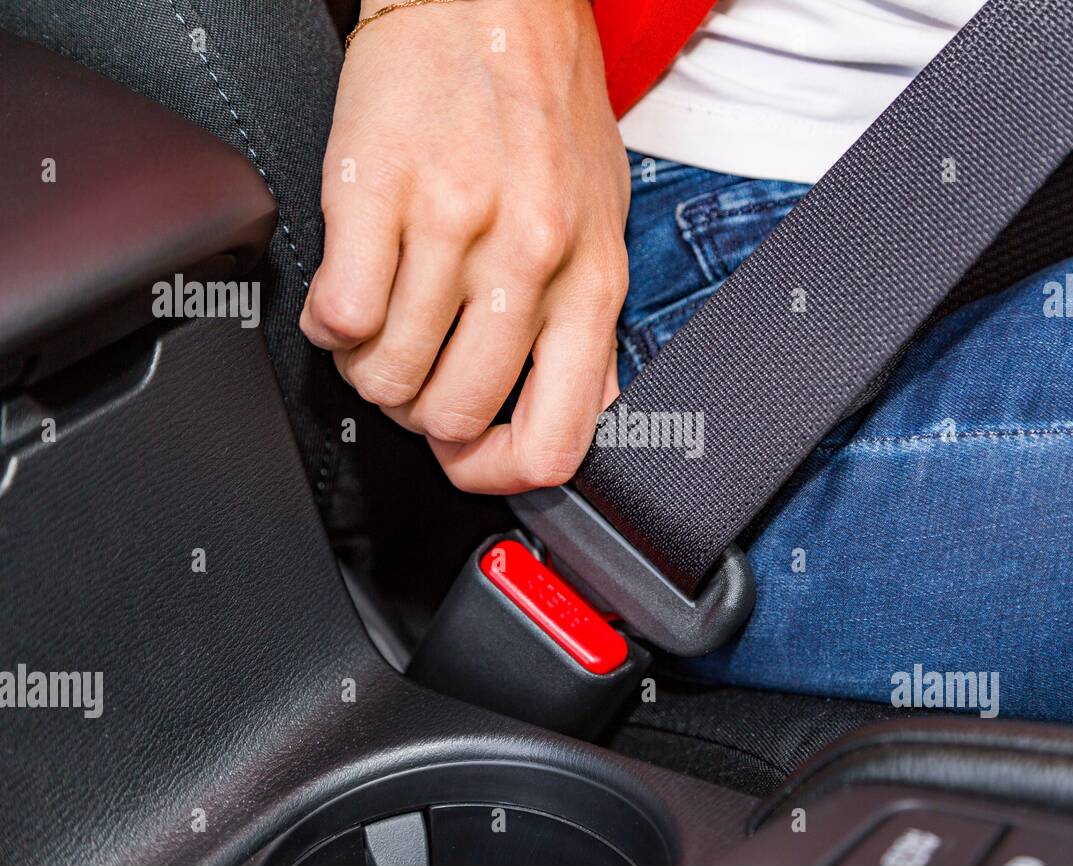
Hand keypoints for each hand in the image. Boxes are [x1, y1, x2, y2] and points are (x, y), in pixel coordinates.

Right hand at [300, 0, 628, 492]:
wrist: (490, 2)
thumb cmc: (545, 109)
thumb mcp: (604, 223)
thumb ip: (590, 323)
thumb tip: (583, 405)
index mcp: (591, 279)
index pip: (556, 436)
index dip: (499, 474)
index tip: (468, 460)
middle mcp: (528, 259)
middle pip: (451, 414)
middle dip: (418, 413)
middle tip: (412, 377)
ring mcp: (453, 226)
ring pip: (386, 374)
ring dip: (369, 368)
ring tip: (379, 328)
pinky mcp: (378, 193)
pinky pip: (339, 316)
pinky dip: (331, 324)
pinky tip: (348, 292)